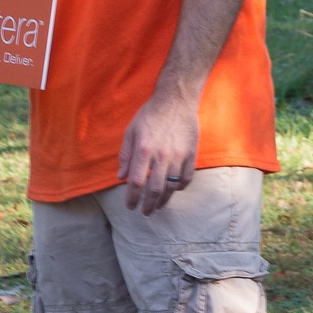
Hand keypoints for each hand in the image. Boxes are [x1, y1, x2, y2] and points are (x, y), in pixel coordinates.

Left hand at [118, 87, 198, 215]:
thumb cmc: (150, 114)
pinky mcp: (192, 154)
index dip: (132, 198)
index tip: (130, 206)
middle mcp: (162, 155)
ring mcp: (179, 156)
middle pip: (155, 189)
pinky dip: (180, 187)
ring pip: (172, 187)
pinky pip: (187, 178)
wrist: (176, 99)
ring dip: (163, 200)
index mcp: (144, 150)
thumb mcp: (131, 131)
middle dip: (148, 205)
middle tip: (144, 213)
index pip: (137, 182)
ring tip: (157, 206)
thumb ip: (125, 155)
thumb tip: (121, 177)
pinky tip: (174, 190)